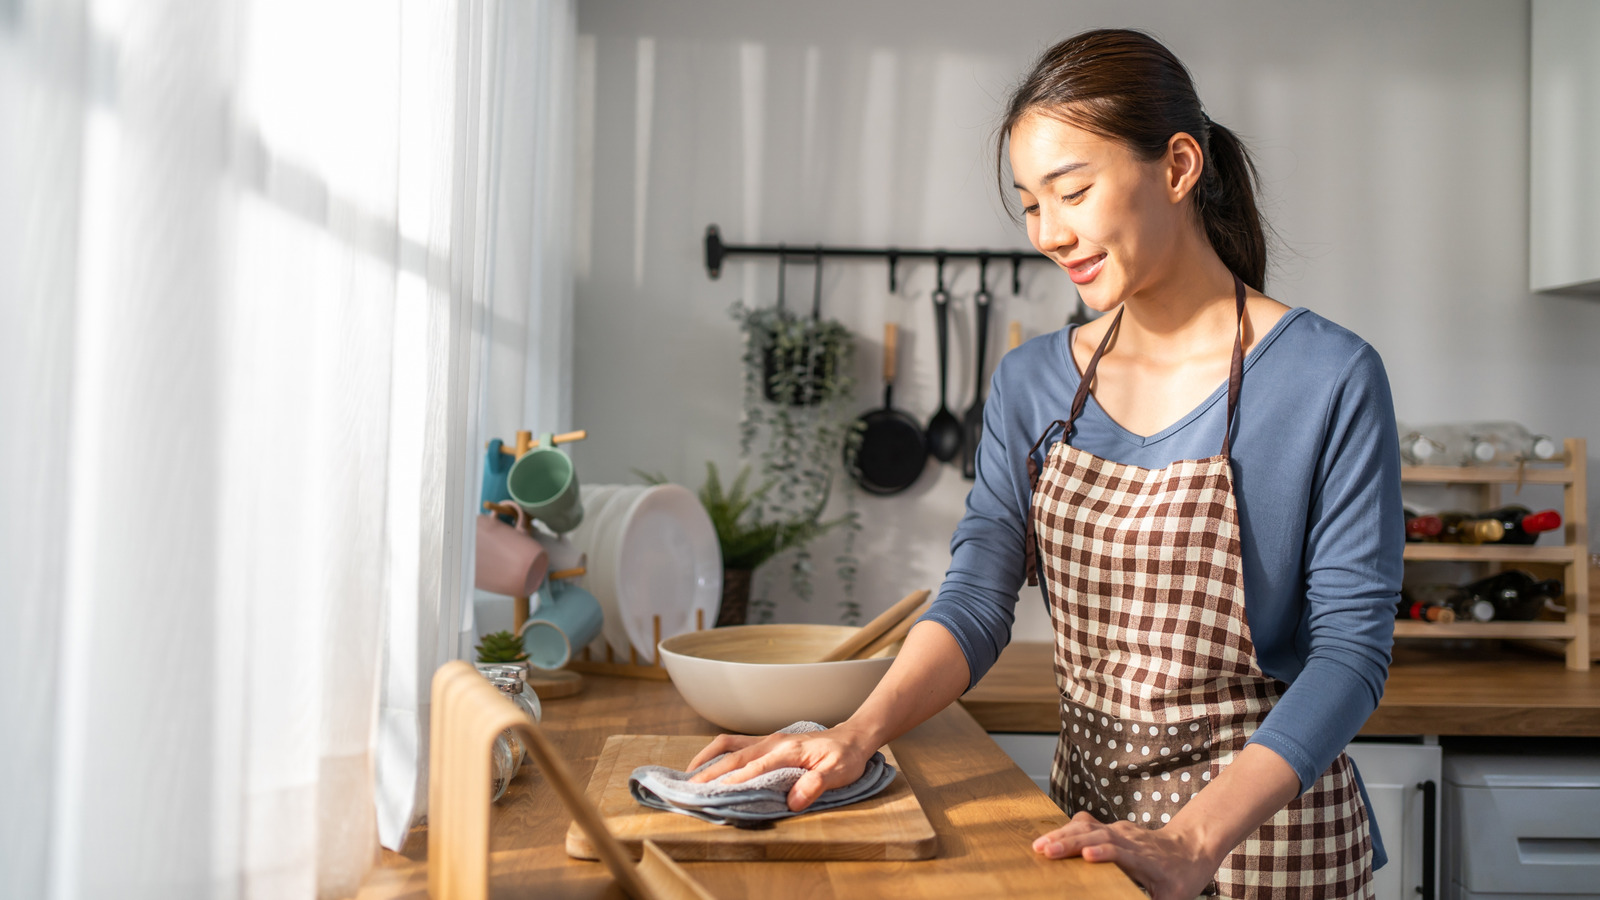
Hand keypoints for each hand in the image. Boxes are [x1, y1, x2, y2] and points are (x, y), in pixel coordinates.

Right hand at [684, 726, 875, 811]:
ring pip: (728, 746)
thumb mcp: (839, 773)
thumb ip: (816, 785)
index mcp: (787, 751)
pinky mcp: (766, 743)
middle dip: (709, 773)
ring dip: (706, 759)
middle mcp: (772, 742)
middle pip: (733, 756)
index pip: (754, 768)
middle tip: (688, 790)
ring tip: (688, 776)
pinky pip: (734, 745)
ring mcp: (767, 740)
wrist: (852, 737)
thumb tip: (793, 800)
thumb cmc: (845, 757)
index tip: (713, 794)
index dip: (734, 782)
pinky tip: (707, 766)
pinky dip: (716, 754)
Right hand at [1032, 811, 1221, 899]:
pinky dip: (1067, 830)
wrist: (1192, 846)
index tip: (1087, 857)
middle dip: (1070, 842)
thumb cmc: (1182, 876)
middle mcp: (1131, 840)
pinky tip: (1050, 838)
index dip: (1105, 853)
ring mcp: (1121, 830)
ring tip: (1039, 845)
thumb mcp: (1175, 898)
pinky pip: (1087, 824)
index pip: (1122, 852)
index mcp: (1146, 859)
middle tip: (1045, 851)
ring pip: (1088, 826)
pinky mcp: (1113, 827)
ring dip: (1063, 834)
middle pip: (1098, 835)